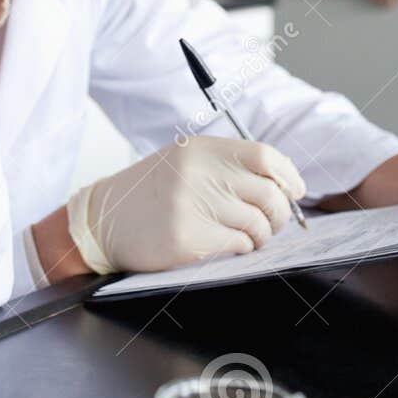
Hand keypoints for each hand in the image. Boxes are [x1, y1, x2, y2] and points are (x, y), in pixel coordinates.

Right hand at [67, 135, 306, 274]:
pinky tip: (228, 245)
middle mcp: (197, 174)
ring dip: (261, 235)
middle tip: (273, 223)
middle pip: (268, 193)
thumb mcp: (184, 163)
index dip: (288, 176)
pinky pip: (238, 245)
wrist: (103, 221)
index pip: (264, 156)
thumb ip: (226, 166)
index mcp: (200, 150)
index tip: (295, 191)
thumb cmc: (150, 194)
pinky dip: (242, 248)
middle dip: (280, 214)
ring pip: (257, 224)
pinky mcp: (186, 239)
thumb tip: (281, 184)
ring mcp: (191, 206)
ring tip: (250, 237)